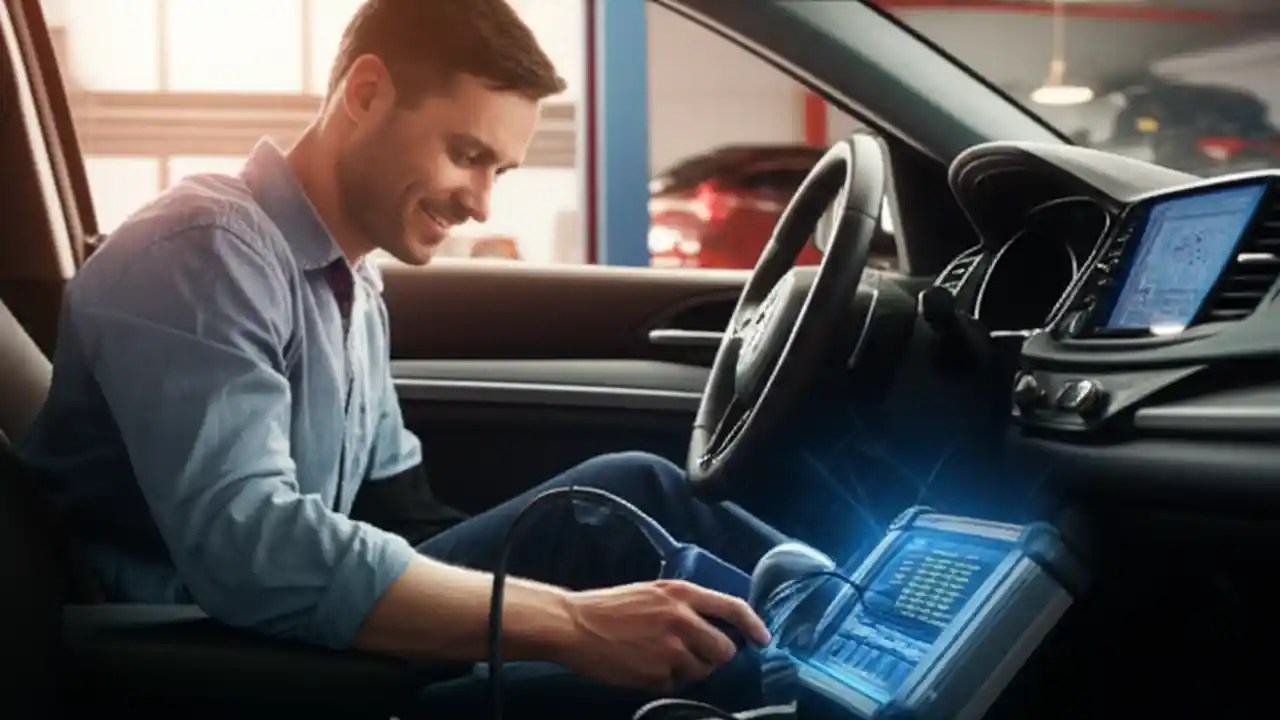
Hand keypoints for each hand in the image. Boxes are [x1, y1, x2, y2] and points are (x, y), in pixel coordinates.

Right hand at [552, 579, 770, 692]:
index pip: (733, 607)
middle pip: (724, 650)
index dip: (754, 625)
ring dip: (688, 670)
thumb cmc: (611, 607)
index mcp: (681, 594)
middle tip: (696, 654)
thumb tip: (715, 627)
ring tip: (660, 657)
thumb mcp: (653, 593)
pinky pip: (675, 684)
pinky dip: (663, 680)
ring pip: (701, 670)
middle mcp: (681, 619)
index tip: (763, 639)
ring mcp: (670, 649)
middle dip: (714, 656)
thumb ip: (685, 606)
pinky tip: (644, 666)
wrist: (575, 625)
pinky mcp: (656, 674)